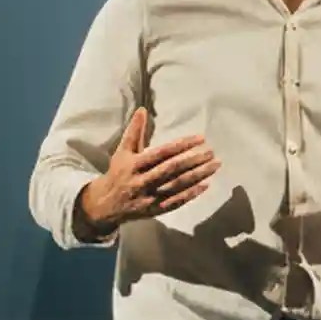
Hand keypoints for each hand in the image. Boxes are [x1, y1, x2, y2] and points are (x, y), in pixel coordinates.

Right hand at [76, 108, 220, 238]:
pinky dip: (192, 194)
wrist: (106, 205)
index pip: (162, 153)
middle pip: (172, 170)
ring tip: (214, 165)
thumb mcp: (122, 151)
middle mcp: (142, 181)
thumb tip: (142, 109)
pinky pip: (177, 202)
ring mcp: (150, 197)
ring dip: (198, 176)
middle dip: (194, 160)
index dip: (182, 145)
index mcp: (134, 165)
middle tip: (211, 152)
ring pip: (178, 186)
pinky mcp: (156, 210)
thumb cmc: (118, 173)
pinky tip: (206, 184)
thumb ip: (135, 131)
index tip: (200, 138)